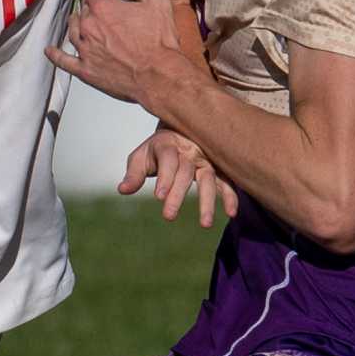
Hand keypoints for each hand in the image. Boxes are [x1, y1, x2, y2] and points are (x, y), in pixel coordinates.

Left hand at [47, 0, 191, 111]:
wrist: (158, 76)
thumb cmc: (159, 42)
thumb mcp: (158, 3)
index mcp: (104, 8)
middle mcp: (89, 27)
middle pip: (83, 11)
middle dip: (91, 8)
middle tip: (100, 12)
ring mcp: (85, 49)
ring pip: (73, 32)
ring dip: (76, 24)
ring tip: (78, 22)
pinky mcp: (85, 70)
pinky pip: (64, 61)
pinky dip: (56, 55)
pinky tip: (50, 51)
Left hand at [120, 128, 237, 225]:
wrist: (181, 131)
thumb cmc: (157, 150)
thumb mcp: (142, 157)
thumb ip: (134, 173)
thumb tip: (122, 190)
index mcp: (168, 144)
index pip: (168, 160)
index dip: (164, 177)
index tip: (158, 197)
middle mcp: (190, 151)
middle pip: (185, 172)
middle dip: (177, 194)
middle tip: (168, 217)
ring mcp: (207, 160)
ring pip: (209, 179)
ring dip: (207, 202)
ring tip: (204, 224)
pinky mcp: (219, 169)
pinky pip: (226, 182)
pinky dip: (231, 197)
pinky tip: (232, 213)